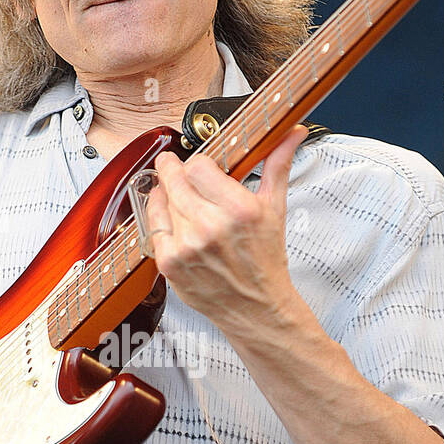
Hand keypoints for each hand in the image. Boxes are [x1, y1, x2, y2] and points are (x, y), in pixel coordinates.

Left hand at [145, 126, 308, 335]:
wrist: (256, 308)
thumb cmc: (265, 261)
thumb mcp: (274, 209)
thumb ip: (277, 165)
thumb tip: (291, 135)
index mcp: (239, 209)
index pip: (198, 164)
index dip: (198, 163)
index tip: (201, 166)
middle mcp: (211, 227)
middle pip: (175, 179)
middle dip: (174, 171)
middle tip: (175, 167)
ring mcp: (187, 246)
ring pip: (162, 200)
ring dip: (168, 195)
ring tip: (181, 199)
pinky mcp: (170, 262)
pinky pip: (152, 225)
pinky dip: (158, 217)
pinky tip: (172, 219)